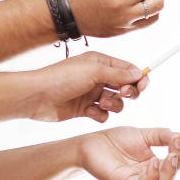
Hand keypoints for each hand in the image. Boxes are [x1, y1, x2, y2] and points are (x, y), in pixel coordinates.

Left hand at [27, 51, 148, 121]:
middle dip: (128, 92)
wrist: (36, 97)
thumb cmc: (61, 78)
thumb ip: (118, 74)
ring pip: (117, 102)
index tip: (143, 86)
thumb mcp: (94, 71)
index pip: (128, 69)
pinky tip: (89, 113)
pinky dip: (100, 115)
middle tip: (122, 94)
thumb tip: (139, 73)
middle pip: (126, 87)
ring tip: (100, 104)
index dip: (138, 78)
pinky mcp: (86, 110)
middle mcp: (98, 78)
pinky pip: (104, 115)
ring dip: (113, 105)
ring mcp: (92, 94)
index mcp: (100, 63)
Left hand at [78, 127, 179, 179]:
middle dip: (179, 163)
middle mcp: (148, 178)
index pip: (175, 164)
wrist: (90, 143)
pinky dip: (152, 175)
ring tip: (171, 154)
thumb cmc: (115, 140)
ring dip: (169, 170)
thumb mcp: (144, 135)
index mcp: (154, 167)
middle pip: (171, 177)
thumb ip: (163, 136)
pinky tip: (154, 161)